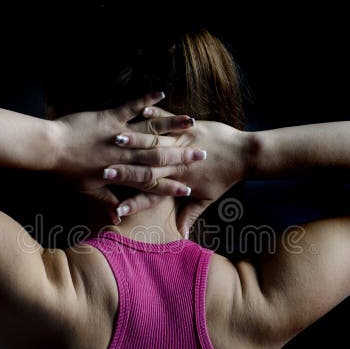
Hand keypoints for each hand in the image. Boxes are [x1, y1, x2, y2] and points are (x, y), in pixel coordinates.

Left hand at [50, 92, 206, 211]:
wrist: (48, 149)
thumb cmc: (65, 171)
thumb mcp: (87, 190)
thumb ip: (106, 201)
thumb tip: (117, 217)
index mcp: (121, 174)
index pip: (152, 184)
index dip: (171, 186)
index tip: (189, 188)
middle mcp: (126, 156)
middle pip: (160, 157)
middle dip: (183, 156)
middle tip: (204, 154)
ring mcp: (120, 134)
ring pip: (151, 131)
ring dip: (173, 125)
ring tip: (193, 122)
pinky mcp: (110, 117)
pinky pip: (132, 106)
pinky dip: (147, 99)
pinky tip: (162, 92)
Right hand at [110, 106, 250, 234]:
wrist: (245, 154)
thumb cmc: (225, 177)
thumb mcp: (207, 199)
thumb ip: (190, 216)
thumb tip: (182, 236)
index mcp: (178, 182)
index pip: (151, 195)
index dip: (134, 204)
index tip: (116, 212)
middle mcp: (177, 164)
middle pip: (146, 168)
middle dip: (125, 170)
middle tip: (104, 173)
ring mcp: (182, 143)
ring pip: (154, 142)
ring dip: (134, 140)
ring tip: (115, 139)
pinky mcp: (189, 127)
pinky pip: (167, 120)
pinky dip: (154, 115)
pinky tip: (139, 112)